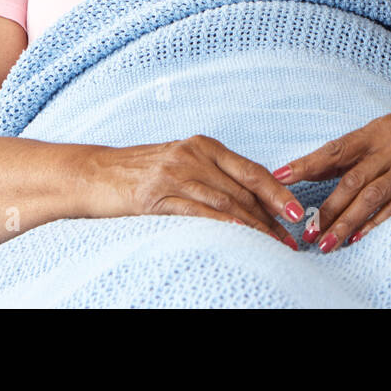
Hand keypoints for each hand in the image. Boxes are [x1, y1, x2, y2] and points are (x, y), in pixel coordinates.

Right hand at [90, 135, 305, 248]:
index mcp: (204, 145)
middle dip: (271, 216)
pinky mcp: (155, 195)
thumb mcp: (181, 163)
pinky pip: (196, 210)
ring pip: (226, 201)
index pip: (252, 170)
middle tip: (291, 238)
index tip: (298, 212)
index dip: (278, 192)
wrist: (92, 172)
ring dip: (254, 226)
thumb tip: (251, 199)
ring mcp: (174, 173)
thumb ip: (213, 174)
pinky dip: (222, 223)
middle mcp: (193, 155)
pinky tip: (240, 234)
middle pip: (243, 189)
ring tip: (272, 244)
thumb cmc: (140, 171)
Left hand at [272, 113, 390, 252]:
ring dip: (346, 223)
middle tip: (308, 233)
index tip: (280, 179)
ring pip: (372, 195)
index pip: (337, 148)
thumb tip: (302, 172)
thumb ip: (354, 158)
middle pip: (353, 177)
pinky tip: (360, 239)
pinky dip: (376, 224)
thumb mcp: (389, 146)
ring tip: (327, 244)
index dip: (307, 164)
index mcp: (381, 127)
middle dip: (327, 208)